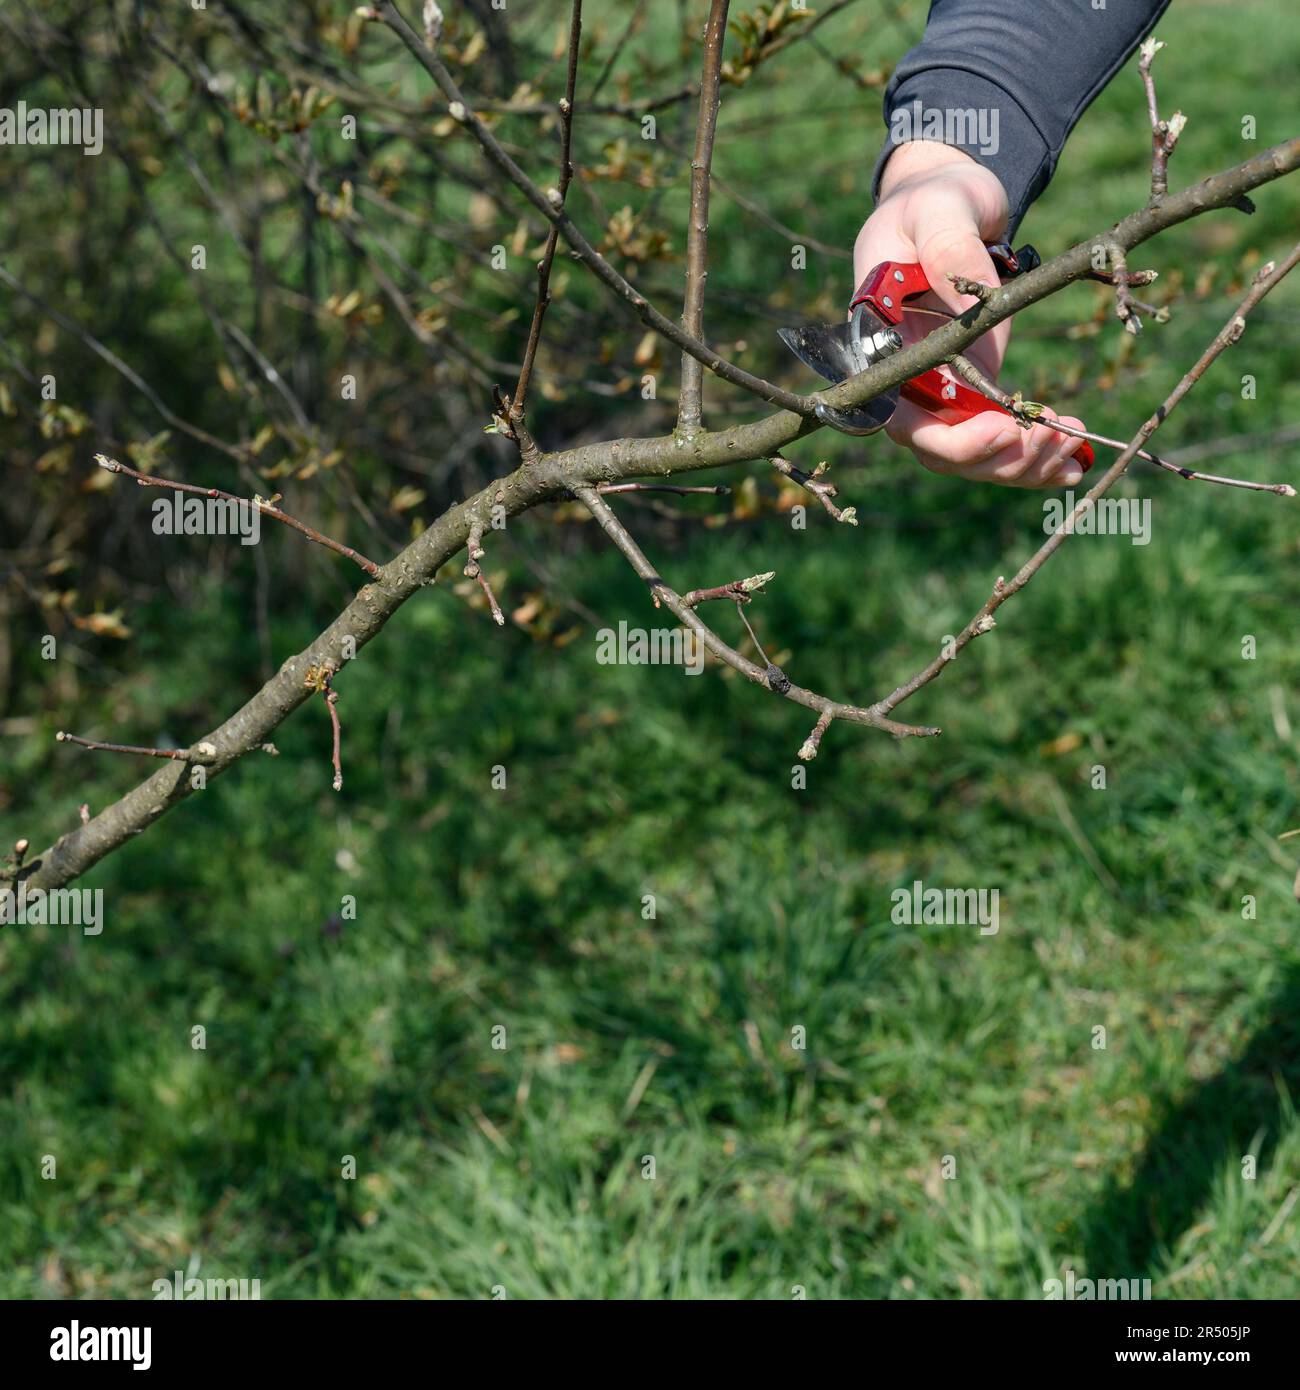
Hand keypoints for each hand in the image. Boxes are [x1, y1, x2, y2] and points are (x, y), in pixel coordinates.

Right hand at [855, 142, 1087, 487]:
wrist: (949, 203)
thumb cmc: (933, 202)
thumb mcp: (938, 211)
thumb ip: (948, 248)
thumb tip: (967, 301)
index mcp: (882, 349)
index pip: (903, 421)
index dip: (951, 441)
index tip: (1003, 430)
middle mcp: (906, 382)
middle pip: (941, 451)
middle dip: (998, 458)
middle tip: (1055, 438)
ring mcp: (940, 391)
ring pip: (973, 457)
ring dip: (1024, 464)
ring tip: (1076, 449)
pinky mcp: (974, 389)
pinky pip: (999, 438)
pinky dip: (1036, 455)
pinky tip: (1077, 458)